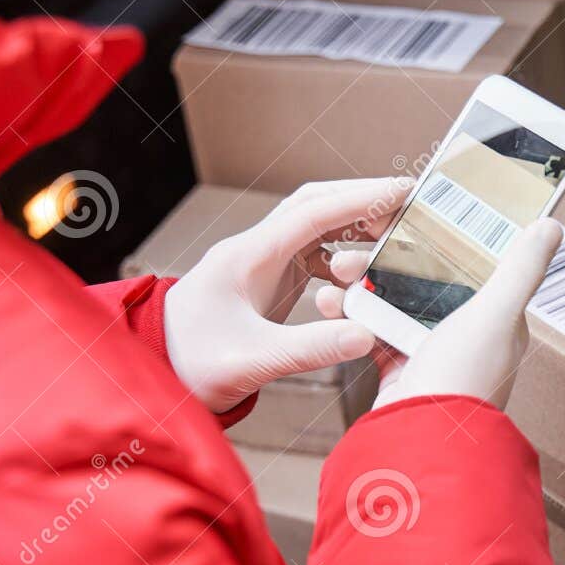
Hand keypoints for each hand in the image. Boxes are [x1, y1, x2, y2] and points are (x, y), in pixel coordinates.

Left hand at [164, 177, 409, 412]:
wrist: (156, 373)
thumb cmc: (190, 365)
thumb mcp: (252, 361)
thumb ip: (309, 349)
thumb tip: (366, 335)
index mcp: (247, 257)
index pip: (313, 213)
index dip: (361, 199)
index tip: (403, 191)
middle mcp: (254, 251)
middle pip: (315, 206)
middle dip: (362, 201)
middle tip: (408, 206)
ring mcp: (260, 263)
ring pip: (314, 227)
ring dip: (353, 227)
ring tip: (392, 237)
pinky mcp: (266, 281)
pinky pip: (310, 254)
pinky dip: (340, 255)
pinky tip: (359, 275)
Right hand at [315, 217, 563, 410]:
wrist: (420, 441)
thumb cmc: (466, 380)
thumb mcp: (497, 314)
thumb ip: (521, 269)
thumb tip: (550, 226)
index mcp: (499, 322)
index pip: (477, 265)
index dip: (447, 237)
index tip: (414, 211)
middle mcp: (468, 337)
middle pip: (429, 281)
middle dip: (391, 257)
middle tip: (361, 241)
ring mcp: (432, 354)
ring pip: (397, 303)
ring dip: (364, 282)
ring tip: (336, 269)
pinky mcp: (400, 370)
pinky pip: (374, 333)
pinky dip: (352, 316)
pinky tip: (330, 301)